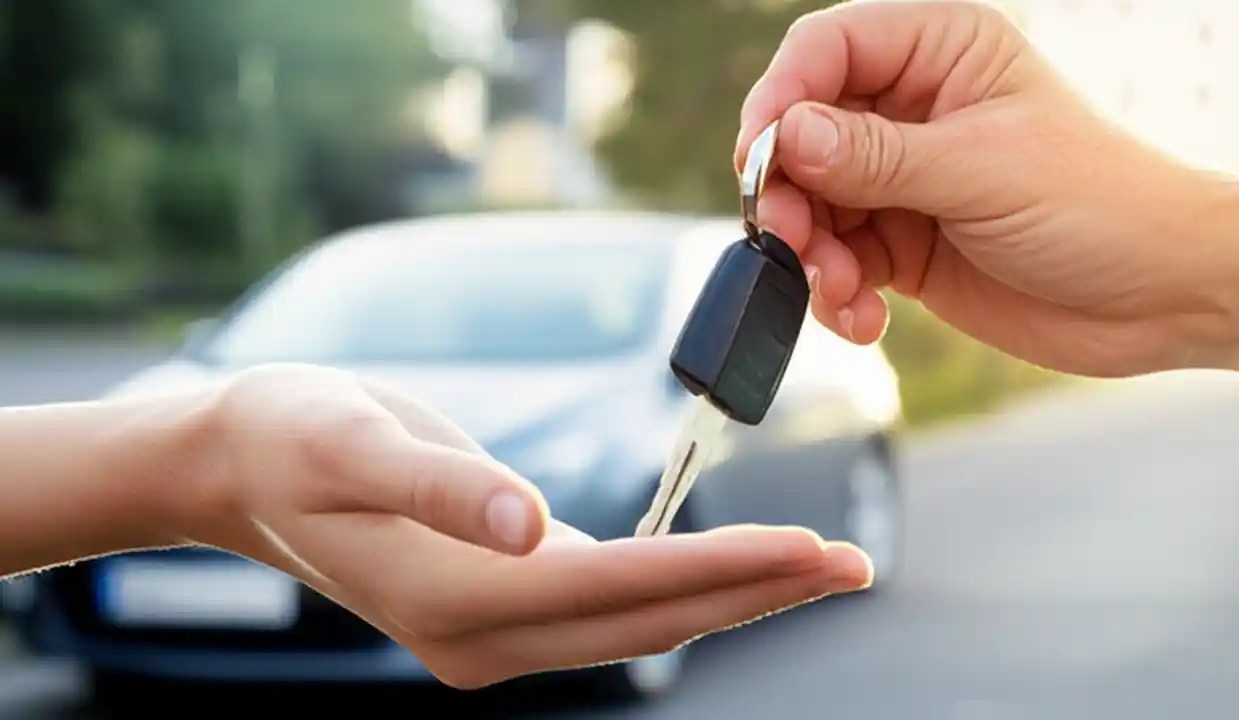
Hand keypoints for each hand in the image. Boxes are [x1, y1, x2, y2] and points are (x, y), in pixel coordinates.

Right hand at [180, 364, 870, 687]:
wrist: (241, 462)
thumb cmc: (291, 436)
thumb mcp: (350, 443)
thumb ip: (440, 486)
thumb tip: (527, 523)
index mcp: (456, 598)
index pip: (615, 590)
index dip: (717, 571)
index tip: (809, 551)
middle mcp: (483, 635)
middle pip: (645, 620)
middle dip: (753, 592)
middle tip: (853, 567)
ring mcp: (492, 627)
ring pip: (638, 621)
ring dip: (731, 594)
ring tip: (819, 568)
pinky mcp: (499, 598)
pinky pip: (610, 603)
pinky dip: (681, 584)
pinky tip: (734, 567)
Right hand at [737, 0, 1238, 376]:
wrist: (1158, 297)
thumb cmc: (1101, 204)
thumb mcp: (981, 169)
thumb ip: (877, 155)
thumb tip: (788, 136)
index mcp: (941, 53)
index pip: (828, 50)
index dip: (782, 97)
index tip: (760, 155)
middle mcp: (912, 110)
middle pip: (803, 134)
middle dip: (789, 191)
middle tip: (791, 236)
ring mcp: (903, 180)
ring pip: (812, 205)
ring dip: (811, 254)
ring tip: (841, 289)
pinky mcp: (901, 245)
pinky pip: (836, 261)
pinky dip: (836, 293)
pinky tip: (864, 316)